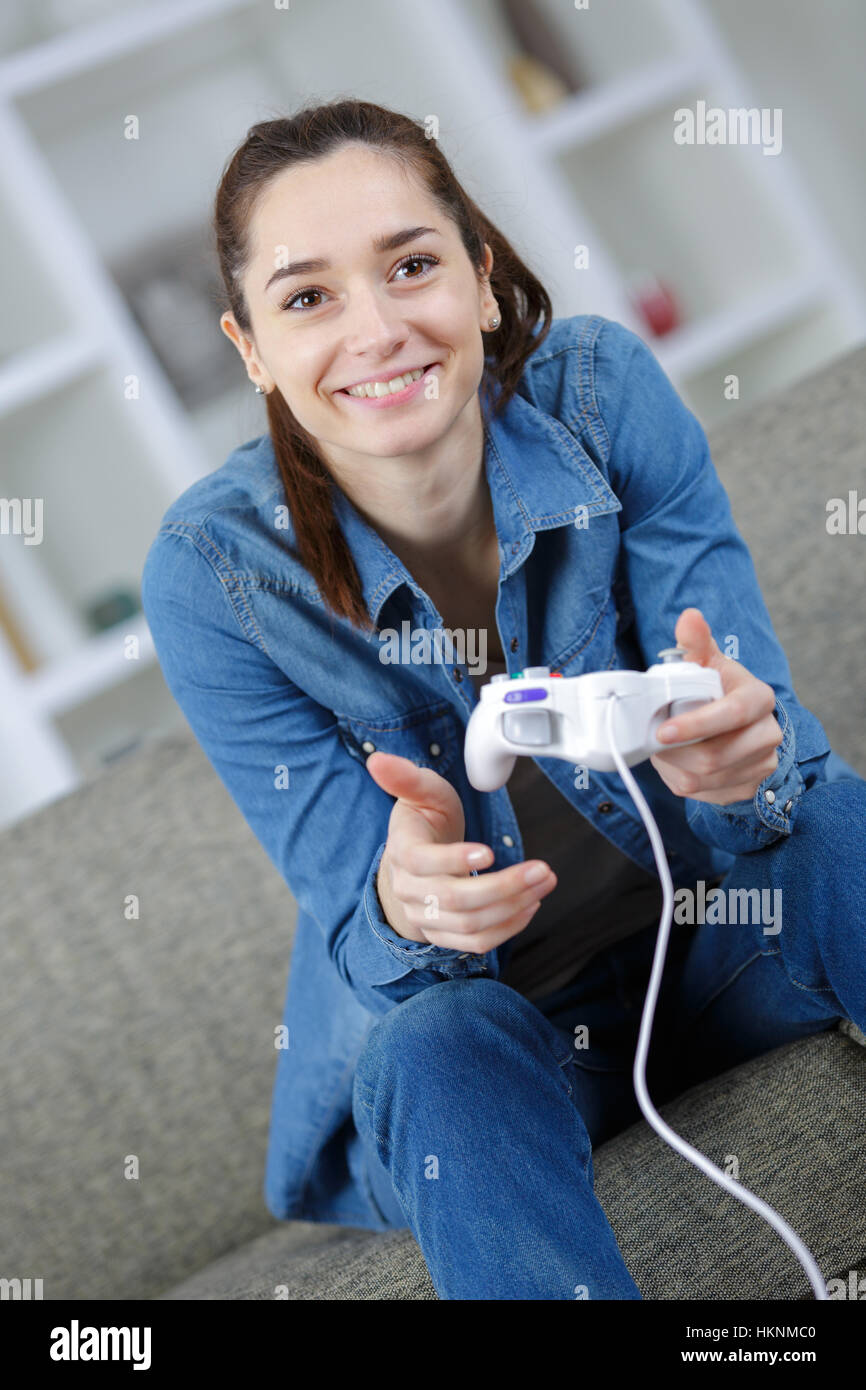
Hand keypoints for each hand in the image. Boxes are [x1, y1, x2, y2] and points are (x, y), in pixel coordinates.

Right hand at [365, 751, 556, 951]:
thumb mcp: (422, 792)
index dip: (455, 860)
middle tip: (541, 870)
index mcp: (402, 851)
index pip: (423, 862)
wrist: (417, 856)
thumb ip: (406, 777)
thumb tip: (378, 759)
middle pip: (455, 899)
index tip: (490, 851)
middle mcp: (409, 890)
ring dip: (512, 907)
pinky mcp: (443, 934)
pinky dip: (506, 929)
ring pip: (469, 924)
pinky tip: (530, 906)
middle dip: (504, 886)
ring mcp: (425, 916)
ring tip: (543, 883)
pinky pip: (476, 943)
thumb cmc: (426, 819)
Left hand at [650, 608, 781, 805]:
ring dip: (674, 767)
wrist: (735, 727)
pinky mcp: (748, 789)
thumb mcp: (707, 665)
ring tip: (666, 749)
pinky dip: (681, 781)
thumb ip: (695, 643)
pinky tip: (678, 765)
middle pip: (714, 756)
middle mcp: (768, 734)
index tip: (662, 732)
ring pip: (705, 779)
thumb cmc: (716, 691)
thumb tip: (689, 617)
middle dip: (674, 752)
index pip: (731, 715)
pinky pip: (704, 795)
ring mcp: (761, 765)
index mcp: (759, 699)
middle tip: (654, 740)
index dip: (696, 725)